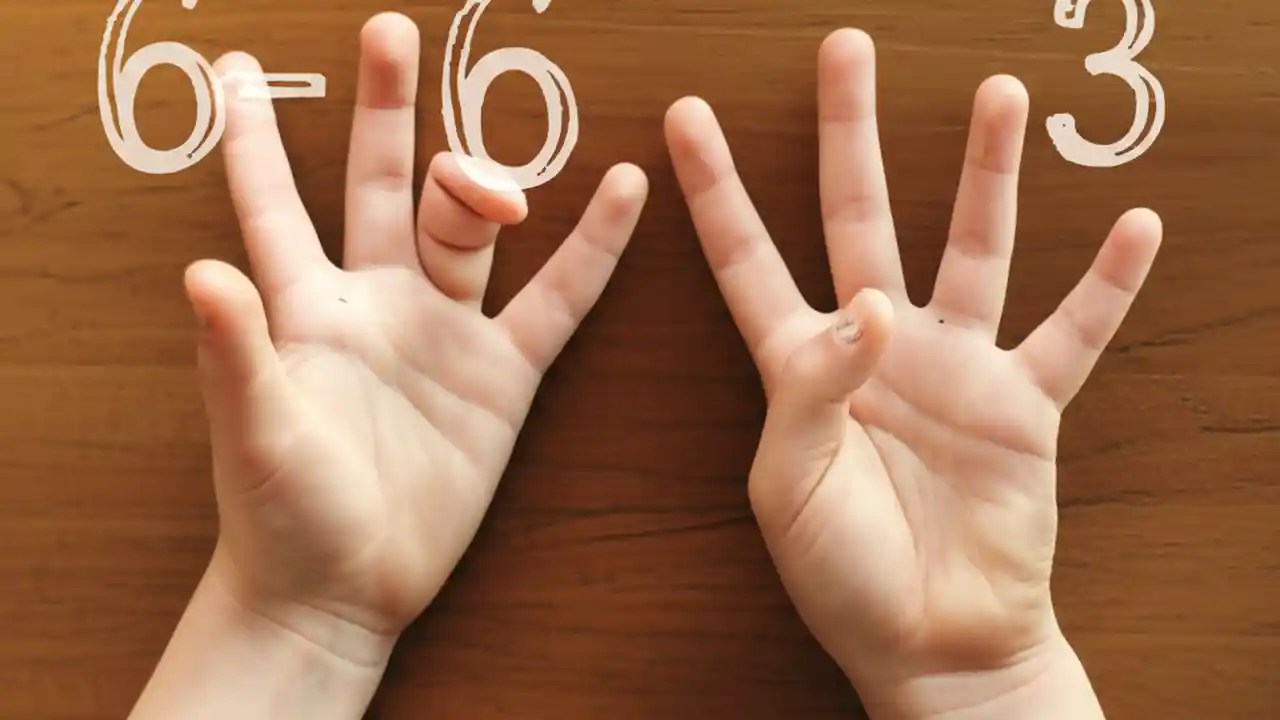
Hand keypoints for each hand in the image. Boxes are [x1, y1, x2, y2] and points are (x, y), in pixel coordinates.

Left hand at [191, 13, 646, 650]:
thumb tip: (201, 269)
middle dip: (385, 111)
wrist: (345, 588)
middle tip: (388, 32)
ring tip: (498, 171)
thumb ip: (236, 350)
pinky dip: (592, 251)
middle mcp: (377, 301)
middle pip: (384, 186)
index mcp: (307, 305)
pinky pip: (556, 302)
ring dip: (485, 184)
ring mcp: (444, 332)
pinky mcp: (501, 376)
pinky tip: (622, 193)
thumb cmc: (281, 512)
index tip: (235, 69)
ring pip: (470, 233)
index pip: (275, 203)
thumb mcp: (256, 430)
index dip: (255, 139)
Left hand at [665, 29, 1158, 717]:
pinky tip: (1134, 225)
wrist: (931, 644)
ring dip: (987, 174)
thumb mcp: (792, 483)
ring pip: (972, 248)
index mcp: (801, 365)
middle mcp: (878, 346)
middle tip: (845, 49)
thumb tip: (870, 300)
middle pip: (857, 217)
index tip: (686, 115)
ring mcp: (955, 368)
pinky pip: (1073, 333)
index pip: (747, 258)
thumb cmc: (841, 574)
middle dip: (847, 134)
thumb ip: (817, 386)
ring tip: (999, 96)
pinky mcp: (1024, 405)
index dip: (715, 189)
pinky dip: (1106, 285)